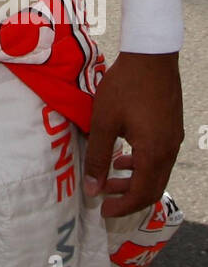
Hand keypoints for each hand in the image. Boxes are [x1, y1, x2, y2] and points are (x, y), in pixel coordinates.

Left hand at [84, 52, 182, 216]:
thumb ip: (97, 157)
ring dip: (134, 180)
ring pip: (156, 172)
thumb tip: (92, 188)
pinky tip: (124, 155)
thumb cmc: (125, 86)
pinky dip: (142, 164)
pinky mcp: (172, 127)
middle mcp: (169, 150)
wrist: (151, 55)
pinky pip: (160, 157)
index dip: (122, 206)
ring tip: (111, 177)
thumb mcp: (103, 122)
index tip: (103, 210)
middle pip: (152, 187)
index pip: (141, 194)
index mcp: (153, 153)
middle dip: (128, 197)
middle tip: (106, 199)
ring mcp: (174, 139)